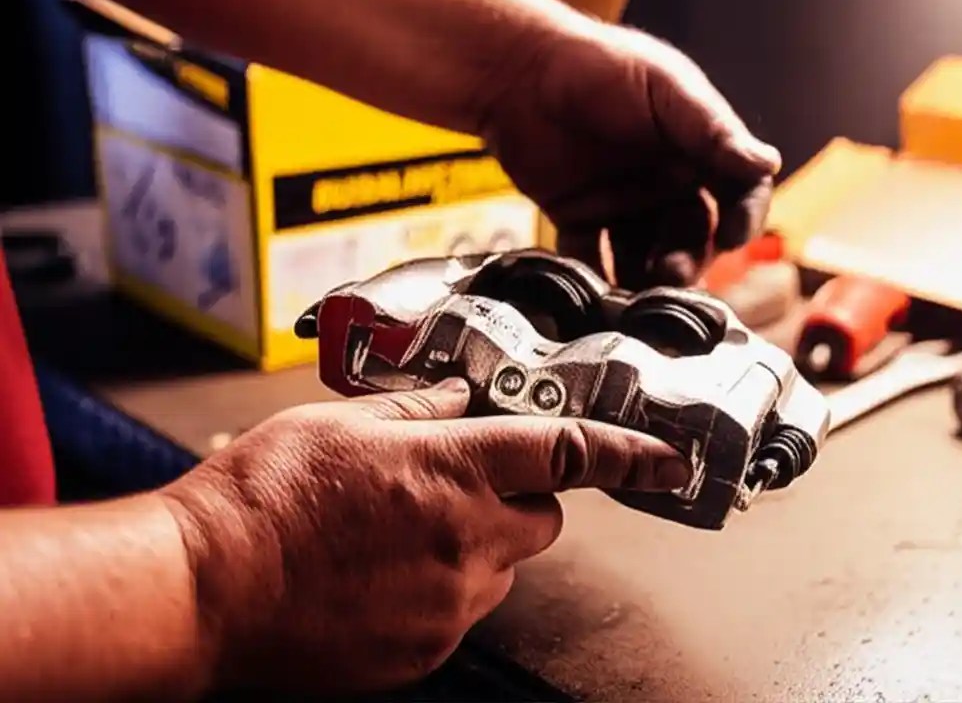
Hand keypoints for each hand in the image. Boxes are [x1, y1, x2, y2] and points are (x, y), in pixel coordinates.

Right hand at [158, 378, 688, 694]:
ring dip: (476, 548)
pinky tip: (379, 577)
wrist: (203, 588)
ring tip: (397, 538)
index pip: (566, 452)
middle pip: (544, 519)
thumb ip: (418, 412)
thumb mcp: (339, 422)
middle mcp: (466, 541)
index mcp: (451, 471)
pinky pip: (460, 612)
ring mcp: (449, 604)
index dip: (628, 453)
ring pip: (503, 569)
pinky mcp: (425, 650)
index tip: (667, 457)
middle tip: (458, 489)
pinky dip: (440, 591)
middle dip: (520, 499)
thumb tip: (463, 402)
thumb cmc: (260, 499)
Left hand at [481, 22, 780, 288]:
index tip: (733, 238)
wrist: (518, 72)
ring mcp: (624, 203)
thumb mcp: (666, 89)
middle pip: (692, 234)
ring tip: (637, 295)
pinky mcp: (580, 217)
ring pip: (647, 254)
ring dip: (646, 278)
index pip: (737, 192)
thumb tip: (768, 163)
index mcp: (696, 148)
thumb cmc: (599, 66)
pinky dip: (596, 277)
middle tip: (672, 274)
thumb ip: (712, 130)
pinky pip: (594, 257)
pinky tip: (595, 291)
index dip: (743, 217)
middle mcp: (666, 181)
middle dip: (687, 258)